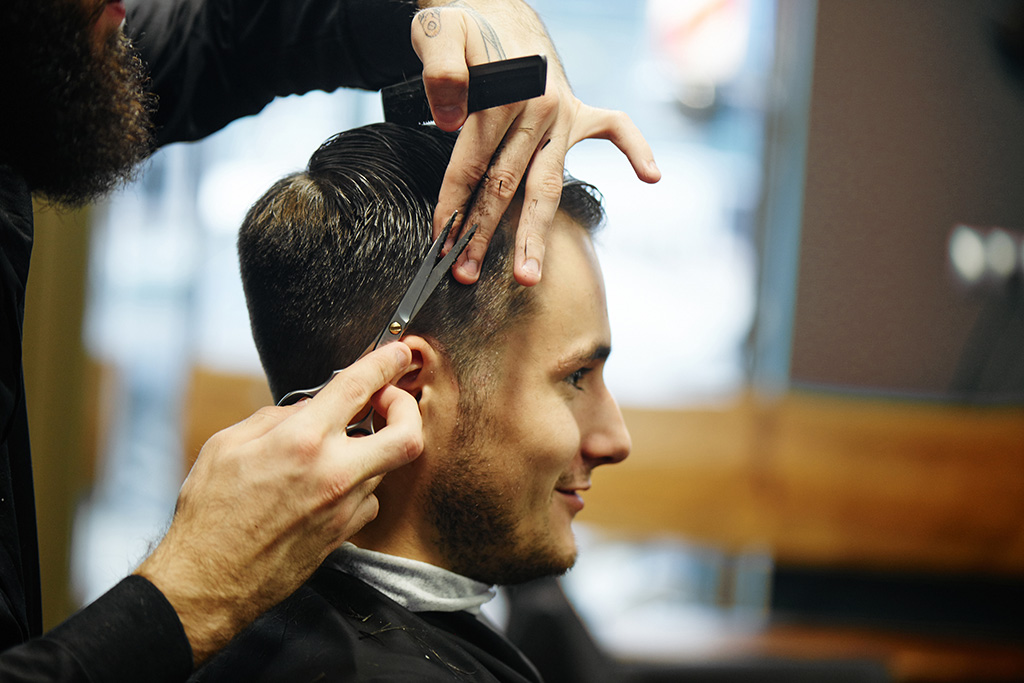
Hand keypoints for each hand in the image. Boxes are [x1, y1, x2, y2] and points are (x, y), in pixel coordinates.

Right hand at [135, 343, 422, 664]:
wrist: (209, 581)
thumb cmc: (210, 513)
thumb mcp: (227, 445)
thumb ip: (275, 418)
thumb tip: (308, 407)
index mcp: (302, 440)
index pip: (360, 387)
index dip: (387, 363)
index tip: (400, 352)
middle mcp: (333, 472)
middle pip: (407, 435)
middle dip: (407, 408)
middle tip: (389, 400)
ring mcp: (344, 506)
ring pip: (385, 465)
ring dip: (373, 447)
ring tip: (342, 444)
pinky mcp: (345, 534)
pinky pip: (369, 498)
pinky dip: (358, 483)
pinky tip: (330, 483)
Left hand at [412, 0, 660, 285]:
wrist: (499, 8)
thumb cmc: (466, 26)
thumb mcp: (437, 32)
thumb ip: (440, 70)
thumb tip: (450, 118)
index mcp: (503, 95)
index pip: (471, 163)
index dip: (452, 204)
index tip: (440, 241)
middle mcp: (539, 110)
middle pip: (507, 185)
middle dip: (484, 234)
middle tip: (466, 275)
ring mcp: (563, 112)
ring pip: (547, 184)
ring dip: (534, 233)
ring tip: (528, 275)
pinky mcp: (580, 109)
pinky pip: (616, 127)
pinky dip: (636, 147)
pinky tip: (651, 176)